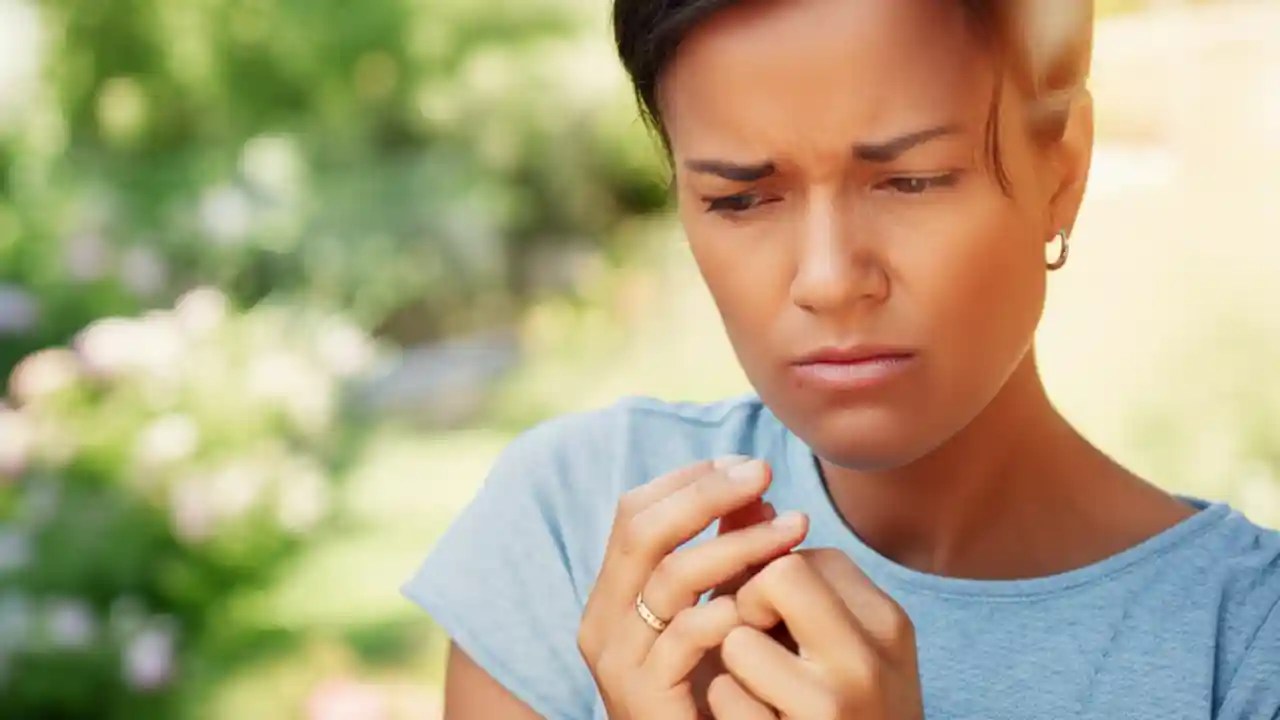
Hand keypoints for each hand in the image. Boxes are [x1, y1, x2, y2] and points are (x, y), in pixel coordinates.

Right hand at [576, 457, 809, 719]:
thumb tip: (756, 491)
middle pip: (641, 528)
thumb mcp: (718, 610)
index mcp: (614, 592)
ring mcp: (618, 659)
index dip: (690, 480)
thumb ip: (727, 553)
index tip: (747, 465)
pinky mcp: (641, 695)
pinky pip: (686, 636)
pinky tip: (769, 600)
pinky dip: (731, 609)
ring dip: (737, 543)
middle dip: (707, 494)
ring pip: (669, 576)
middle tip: (765, 473)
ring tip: (793, 529)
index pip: (636, 511)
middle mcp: (603, 619)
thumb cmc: (711, 691)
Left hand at [708, 549, 924, 719]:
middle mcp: (868, 660)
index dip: (768, 583)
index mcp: (886, 625)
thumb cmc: (841, 712)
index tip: (777, 620)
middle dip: (749, 604)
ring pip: (740, 636)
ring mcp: (835, 705)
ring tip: (761, 693)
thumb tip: (741, 499)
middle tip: (758, 644)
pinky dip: (725, 707)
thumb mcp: (834, 641)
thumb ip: (788, 574)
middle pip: (777, 576)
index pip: (802, 557)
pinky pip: (724, 695)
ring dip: (733, 663)